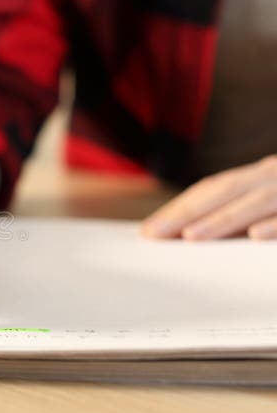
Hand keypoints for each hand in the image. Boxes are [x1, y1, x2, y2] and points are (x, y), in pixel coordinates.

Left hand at [141, 155, 276, 240]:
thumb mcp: (266, 198)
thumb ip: (238, 212)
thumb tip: (187, 236)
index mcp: (258, 175)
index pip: (211, 189)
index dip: (179, 207)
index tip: (148, 229)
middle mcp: (272, 176)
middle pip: (225, 191)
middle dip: (187, 213)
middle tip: (154, 234)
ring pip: (257, 201)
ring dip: (222, 219)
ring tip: (190, 236)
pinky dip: (274, 225)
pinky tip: (254, 235)